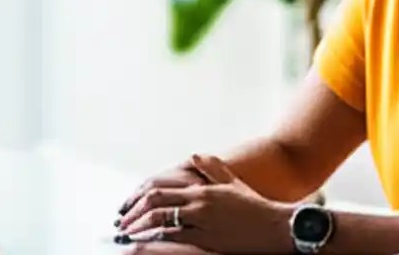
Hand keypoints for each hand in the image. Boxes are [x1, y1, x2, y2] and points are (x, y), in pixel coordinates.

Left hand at [116, 154, 294, 253]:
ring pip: (162, 223)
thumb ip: (212, 168)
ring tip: (128, 234)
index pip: (160, 190)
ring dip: (141, 228)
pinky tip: (148, 243)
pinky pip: (177, 239)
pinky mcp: (209, 241)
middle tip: (122, 222)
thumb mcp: (232, 183)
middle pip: (156, 205)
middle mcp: (199, 205)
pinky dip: (158, 240)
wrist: (276, 227)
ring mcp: (203, 223)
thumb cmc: (256, 207)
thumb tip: (193, 156)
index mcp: (202, 190)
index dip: (139, 199)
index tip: (128, 207)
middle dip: (134, 214)